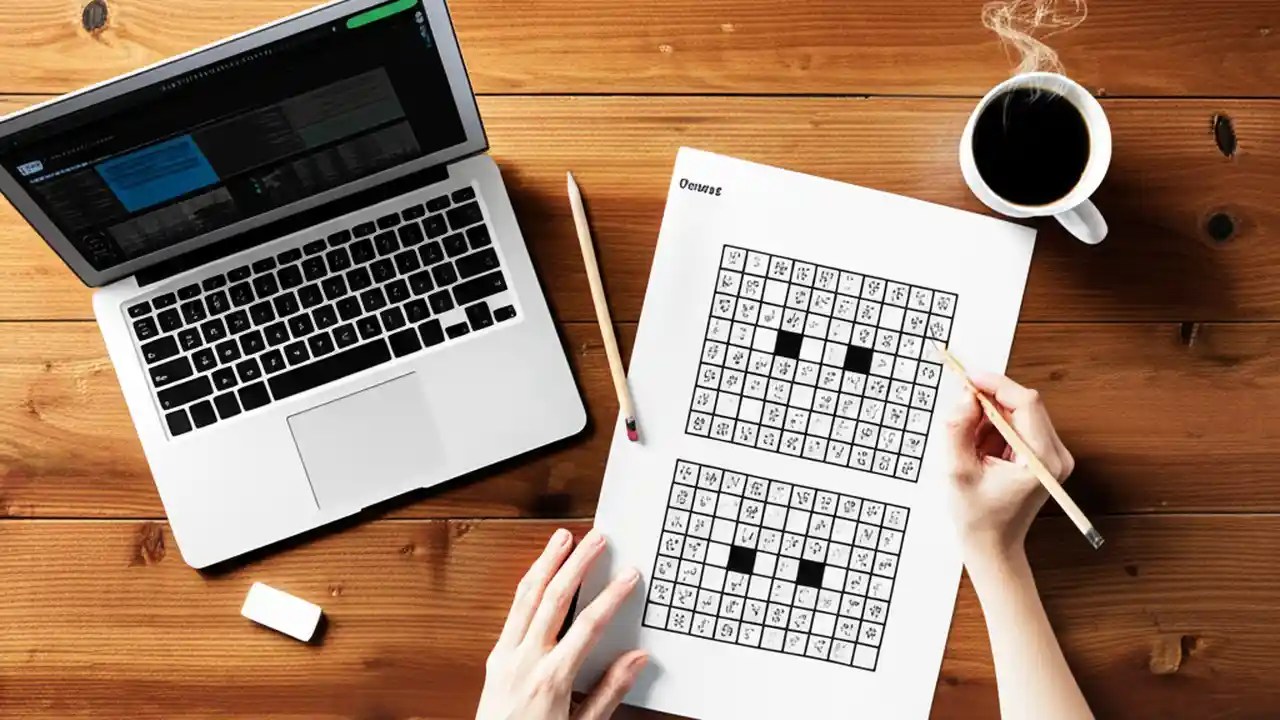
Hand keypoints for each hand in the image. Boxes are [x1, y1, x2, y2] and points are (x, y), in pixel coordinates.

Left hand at [477, 528, 647, 719]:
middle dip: (577, 564)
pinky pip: (513, 611)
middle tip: (596, 538)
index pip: (588, 626)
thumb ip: (609, 692)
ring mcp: (505, 655)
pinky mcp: (495, 657)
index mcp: (551, 679)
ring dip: (546, 562)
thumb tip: (636, 660)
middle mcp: (524, 661)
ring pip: (526, 596)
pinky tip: (538, 571)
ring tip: (562, 538)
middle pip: (554, 599)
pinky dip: (528, 585)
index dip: (611, 597)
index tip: (628, 575)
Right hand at [943, 372, 1074, 563]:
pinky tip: (981, 453)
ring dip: (988, 420)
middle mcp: (1055, 454)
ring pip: (1017, 413)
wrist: (993, 546)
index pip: (1026, 403)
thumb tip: (965, 396)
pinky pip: (1016, 425)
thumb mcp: (958, 472)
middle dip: (988, 403)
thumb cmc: (979, 518)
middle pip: (1023, 404)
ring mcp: (1052, 455)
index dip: (995, 384)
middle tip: (960, 414)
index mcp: (1042, 460)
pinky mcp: (1042, 455)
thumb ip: (957, 430)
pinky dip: (993, 430)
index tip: (969, 376)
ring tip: (972, 450)